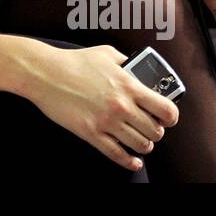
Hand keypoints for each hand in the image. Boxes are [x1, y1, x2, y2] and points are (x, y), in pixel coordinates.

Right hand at [23, 43, 178, 171]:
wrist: (45, 73)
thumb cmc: (74, 61)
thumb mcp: (107, 53)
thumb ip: (128, 62)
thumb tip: (141, 69)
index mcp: (129, 85)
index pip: (166, 110)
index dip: (170, 116)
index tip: (167, 117)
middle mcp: (121, 106)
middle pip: (155, 131)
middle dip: (156, 131)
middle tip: (151, 128)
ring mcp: (106, 122)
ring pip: (140, 145)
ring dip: (144, 145)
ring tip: (141, 141)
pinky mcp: (91, 133)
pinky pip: (117, 155)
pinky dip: (129, 162)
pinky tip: (133, 160)